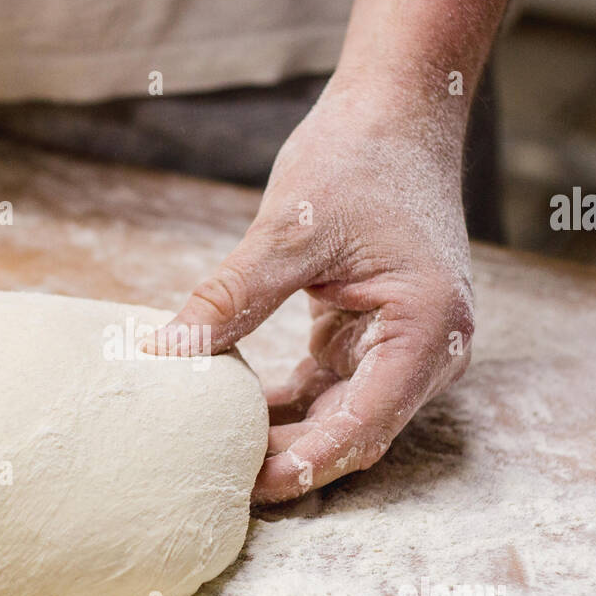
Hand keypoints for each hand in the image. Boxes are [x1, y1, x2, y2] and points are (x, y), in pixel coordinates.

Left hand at [153, 81, 474, 503]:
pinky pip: (330, 387)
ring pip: (341, 416)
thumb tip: (167, 352)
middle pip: (355, 433)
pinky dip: (287, 403)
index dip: (303, 463)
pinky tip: (233, 410)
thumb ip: (232, 296)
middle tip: (217, 484)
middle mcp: (428, 350)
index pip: (363, 425)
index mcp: (426, 329)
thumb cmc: (359, 156)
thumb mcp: (289, 227)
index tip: (245, 486)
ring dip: (285, 436)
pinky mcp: (375, 333)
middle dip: (290, 461)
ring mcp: (403, 345)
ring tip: (217, 455)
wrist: (398, 108)